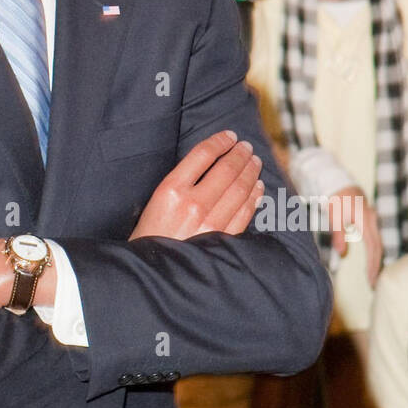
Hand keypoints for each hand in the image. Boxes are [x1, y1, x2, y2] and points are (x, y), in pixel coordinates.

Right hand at [128, 130, 263, 242]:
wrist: (152, 272)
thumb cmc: (150, 235)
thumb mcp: (155, 201)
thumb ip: (181, 182)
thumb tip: (212, 164)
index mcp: (171, 190)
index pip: (202, 155)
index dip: (220, 141)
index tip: (230, 136)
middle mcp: (193, 204)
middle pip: (226, 169)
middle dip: (240, 154)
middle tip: (247, 147)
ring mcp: (210, 224)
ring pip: (240, 189)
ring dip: (250, 171)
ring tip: (254, 162)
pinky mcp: (223, 240)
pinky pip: (245, 212)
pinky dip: (254, 196)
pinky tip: (257, 187)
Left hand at [329, 185, 382, 286]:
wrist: (337, 181)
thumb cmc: (334, 198)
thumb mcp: (333, 215)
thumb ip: (338, 234)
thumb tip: (342, 253)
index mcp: (366, 219)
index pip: (373, 246)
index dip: (373, 264)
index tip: (371, 278)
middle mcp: (373, 219)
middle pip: (378, 246)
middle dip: (376, 265)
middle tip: (373, 283)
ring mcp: (373, 218)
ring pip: (378, 242)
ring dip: (376, 259)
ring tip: (373, 275)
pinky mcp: (370, 219)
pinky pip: (375, 238)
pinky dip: (374, 250)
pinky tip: (372, 260)